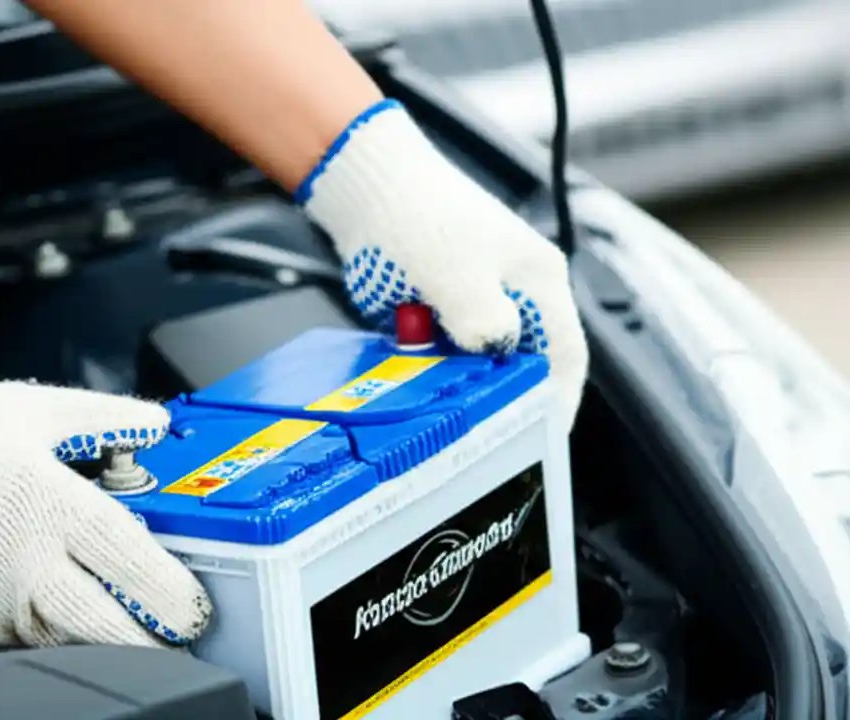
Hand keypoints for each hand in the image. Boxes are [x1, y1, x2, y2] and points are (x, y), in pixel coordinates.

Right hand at [0, 356, 211, 647]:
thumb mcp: (35, 408)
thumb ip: (105, 419)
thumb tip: (157, 425)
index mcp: (48, 500)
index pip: (128, 560)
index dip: (168, 592)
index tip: (192, 610)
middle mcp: (18, 555)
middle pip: (100, 622)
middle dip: (143, 638)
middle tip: (165, 634)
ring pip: (56, 633)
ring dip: (85, 628)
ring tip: (100, 605)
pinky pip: (8, 630)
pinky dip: (31, 618)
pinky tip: (32, 588)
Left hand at [298, 100, 587, 422]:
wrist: (365, 181)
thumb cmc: (418, 216)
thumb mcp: (459, 278)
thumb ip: (485, 324)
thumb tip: (497, 353)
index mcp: (537, 280)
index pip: (565, 357)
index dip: (558, 403)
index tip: (541, 441)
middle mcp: (512, 288)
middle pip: (515, 360)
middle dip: (489, 385)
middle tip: (466, 409)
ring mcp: (473, 290)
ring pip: (471, 355)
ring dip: (446, 365)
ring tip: (421, 349)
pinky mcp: (437, 294)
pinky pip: (436, 340)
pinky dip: (420, 347)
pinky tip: (403, 335)